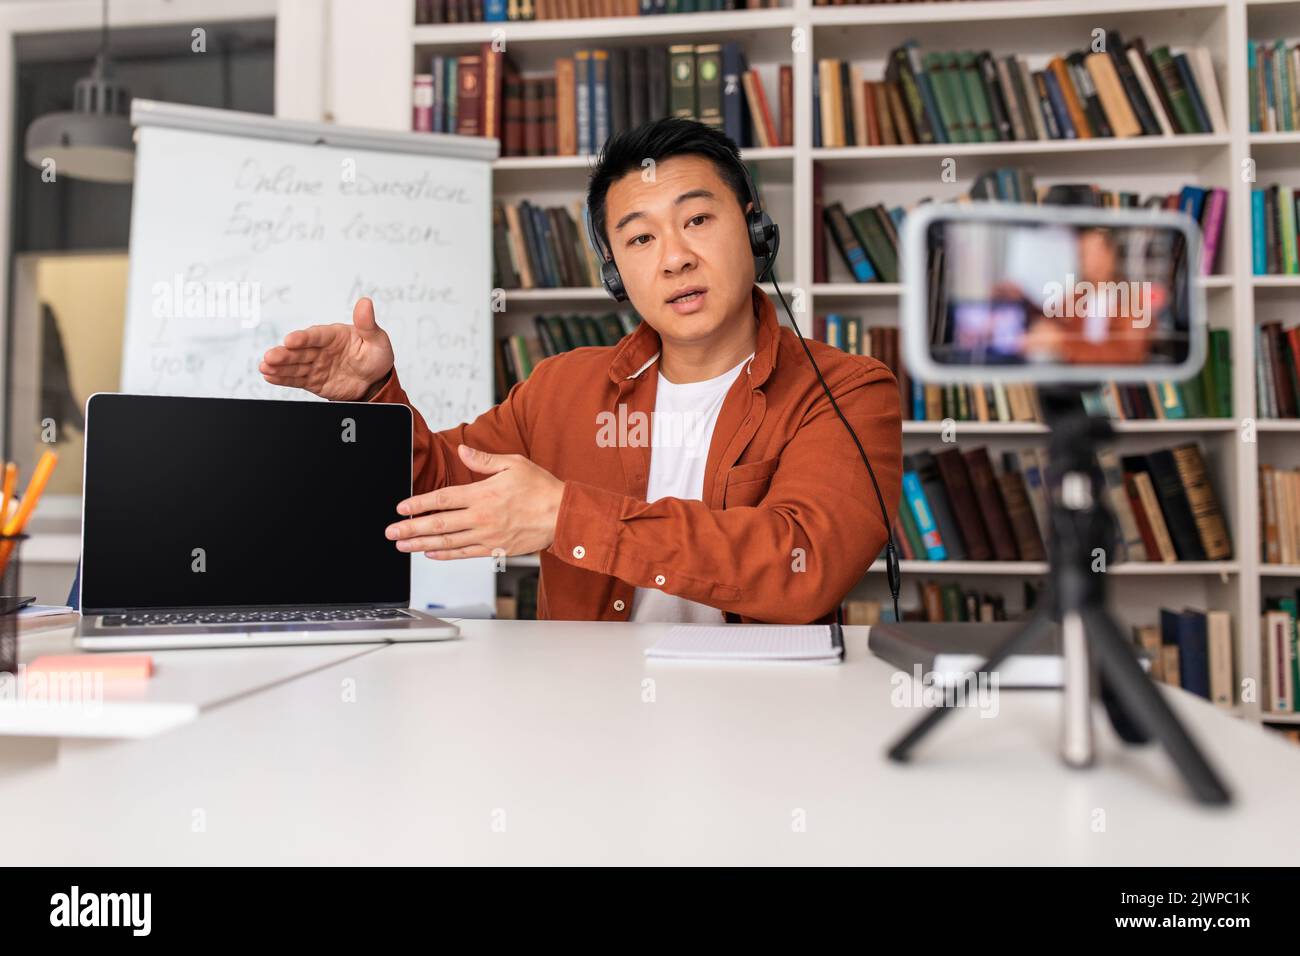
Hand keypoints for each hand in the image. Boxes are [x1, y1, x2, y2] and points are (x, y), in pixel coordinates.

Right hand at [259, 297, 394, 400]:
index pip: (317, 335)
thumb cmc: (375, 356)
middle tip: (270, 356)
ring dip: (278, 365)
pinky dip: (282, 377)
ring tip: (264, 367)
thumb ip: (368, 325)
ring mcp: (315, 364)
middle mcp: (321, 348)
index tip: (290, 340)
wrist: (374, 381)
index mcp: (334, 335)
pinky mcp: (312, 380)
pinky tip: (268, 375)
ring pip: (294, 364)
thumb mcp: (377, 341)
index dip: (303, 338)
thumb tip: (365, 302)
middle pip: (300, 350)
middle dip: (284, 353)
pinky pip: (295, 378)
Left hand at [386, 445, 565, 559]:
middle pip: (438, 524)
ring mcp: (486, 535)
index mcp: (482, 494)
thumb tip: (463, 450)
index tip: (401, 507)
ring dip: (421, 544)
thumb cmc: (540, 488)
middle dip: (411, 528)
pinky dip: (445, 554)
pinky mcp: (494, 548)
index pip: (442, 500)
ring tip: (403, 545)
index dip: (418, 504)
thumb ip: (484, 459)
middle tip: (391, 531)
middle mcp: (480, 517)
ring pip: (446, 542)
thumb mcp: (513, 463)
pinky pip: (464, 553)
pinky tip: (430, 553)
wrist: (562, 515)